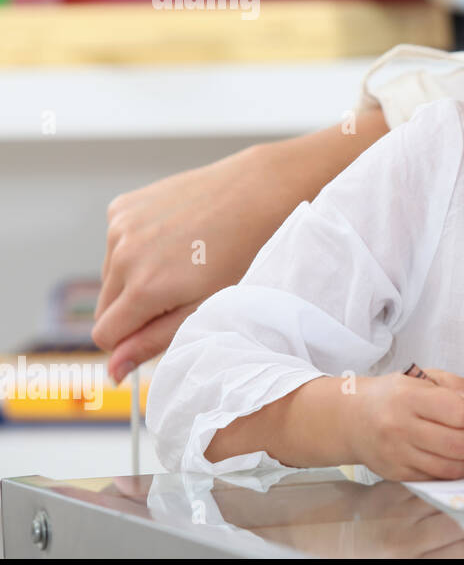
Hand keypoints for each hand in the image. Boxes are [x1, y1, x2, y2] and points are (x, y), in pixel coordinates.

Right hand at [93, 144, 293, 382]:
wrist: (258, 193)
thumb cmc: (244, 255)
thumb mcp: (208, 307)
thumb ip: (156, 340)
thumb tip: (113, 372)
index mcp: (145, 287)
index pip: (105, 336)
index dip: (129, 342)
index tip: (156, 332)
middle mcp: (123, 256)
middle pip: (104, 308)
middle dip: (132, 312)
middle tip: (178, 295)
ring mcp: (119, 227)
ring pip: (109, 276)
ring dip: (134, 279)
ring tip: (181, 264)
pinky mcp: (121, 207)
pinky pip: (115, 244)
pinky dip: (135, 248)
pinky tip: (174, 239)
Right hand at [350, 368, 463, 481]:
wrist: (353, 419)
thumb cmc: (393, 396)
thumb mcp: (423, 378)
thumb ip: (455, 385)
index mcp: (408, 397)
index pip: (456, 412)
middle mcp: (400, 426)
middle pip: (456, 444)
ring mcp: (397, 453)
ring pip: (447, 468)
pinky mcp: (396, 473)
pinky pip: (434, 478)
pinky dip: (453, 474)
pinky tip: (459, 464)